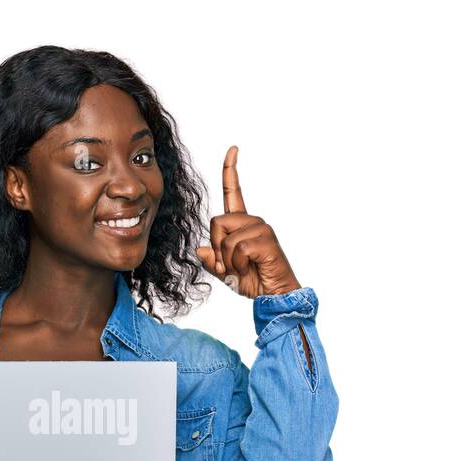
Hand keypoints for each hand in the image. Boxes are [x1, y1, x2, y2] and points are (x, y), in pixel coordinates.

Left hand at [195, 145, 302, 297]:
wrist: (274, 296)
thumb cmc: (253, 281)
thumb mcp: (225, 272)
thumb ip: (212, 261)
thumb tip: (200, 250)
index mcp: (242, 224)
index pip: (233, 192)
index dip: (230, 170)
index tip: (233, 149)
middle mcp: (253, 221)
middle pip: (216, 221)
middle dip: (216, 247)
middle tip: (229, 264)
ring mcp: (261, 229)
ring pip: (226, 238)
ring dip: (227, 260)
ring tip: (242, 268)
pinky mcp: (266, 241)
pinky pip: (238, 249)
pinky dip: (237, 265)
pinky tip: (249, 269)